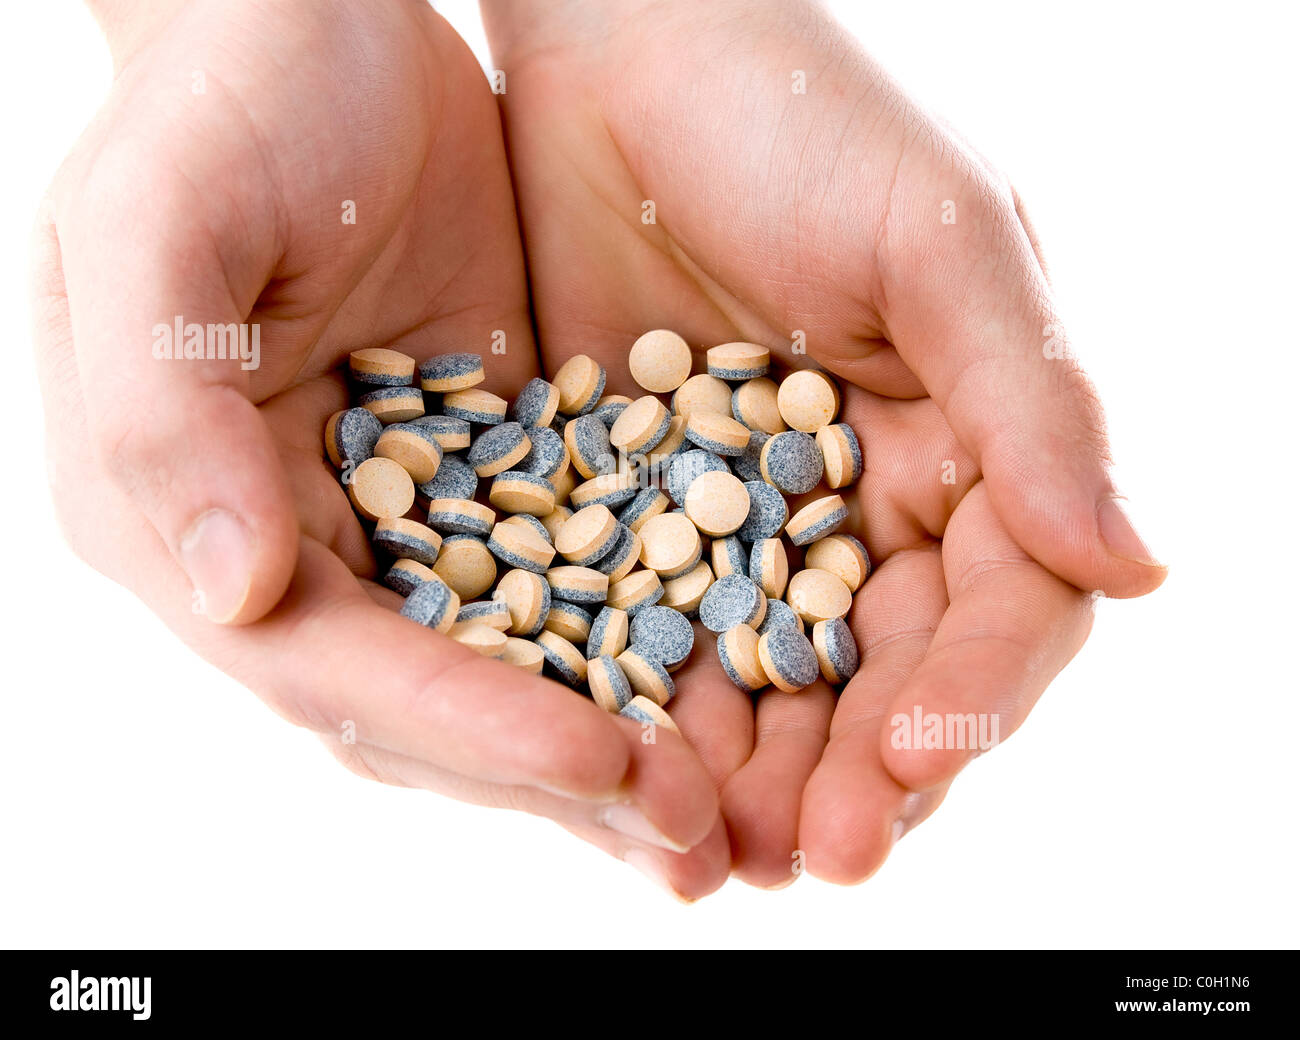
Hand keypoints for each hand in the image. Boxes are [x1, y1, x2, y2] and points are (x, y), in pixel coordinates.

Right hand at [32, 0, 722, 885]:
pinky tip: (727, 692)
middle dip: (559, 771)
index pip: (332, 664)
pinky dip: (639, 644)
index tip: (597, 756)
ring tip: (726, 813)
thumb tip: (231, 594)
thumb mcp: (156, 222)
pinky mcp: (491, 473)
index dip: (464, 722)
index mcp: (186, 516)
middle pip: (431, 701)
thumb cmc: (219, 99)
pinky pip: (572, 578)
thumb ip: (162, 409)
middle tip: (697, 836)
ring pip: (510, 664)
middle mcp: (293, 546)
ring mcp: (397, 519)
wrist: (314, 23)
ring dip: (613, 742)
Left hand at [483, 0, 1165, 886]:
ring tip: (722, 851)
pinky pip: (650, 622)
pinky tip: (628, 765)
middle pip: (882, 668)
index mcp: (970, 446)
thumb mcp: (940, 245)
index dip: (970, 695)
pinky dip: (648, 699)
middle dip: (859, 768)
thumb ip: (1033, 405)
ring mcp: (749, 512)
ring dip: (755, 766)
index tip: (914, 760)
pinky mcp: (637, 504)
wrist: (627, 49)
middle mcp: (867, 498)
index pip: (999, 606)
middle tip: (819, 858)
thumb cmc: (804, 117)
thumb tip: (1140, 569)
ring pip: (769, 671)